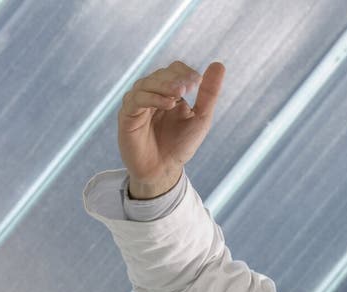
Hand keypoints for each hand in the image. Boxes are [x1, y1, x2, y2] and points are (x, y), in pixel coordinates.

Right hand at [118, 60, 225, 196]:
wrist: (162, 171)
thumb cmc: (180, 145)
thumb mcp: (200, 118)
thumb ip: (209, 94)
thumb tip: (219, 64)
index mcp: (168, 91)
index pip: (174, 70)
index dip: (185, 73)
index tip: (198, 82)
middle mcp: (151, 93)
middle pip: (161, 74)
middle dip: (176, 79)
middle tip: (189, 87)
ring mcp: (138, 102)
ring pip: (147, 84)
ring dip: (165, 86)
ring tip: (179, 93)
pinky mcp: (127, 114)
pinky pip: (138, 99)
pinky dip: (153, 98)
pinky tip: (168, 104)